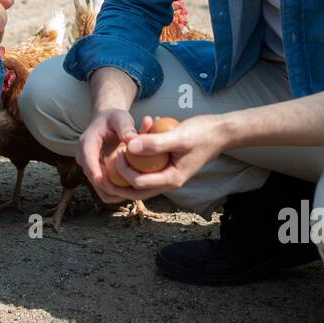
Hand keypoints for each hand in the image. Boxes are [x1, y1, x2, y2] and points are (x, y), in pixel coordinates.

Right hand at [75, 108, 138, 204]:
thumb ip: (125, 126)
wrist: (106, 123)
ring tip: (132, 192)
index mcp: (87, 142)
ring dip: (114, 193)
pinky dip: (115, 193)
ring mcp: (89, 167)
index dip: (93, 170)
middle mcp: (84, 157)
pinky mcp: (96, 174)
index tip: (101, 180)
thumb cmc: (114, 119)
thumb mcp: (120, 118)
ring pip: (98, 187)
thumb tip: (131, 139)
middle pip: (92, 177)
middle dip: (108, 186)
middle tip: (129, 191)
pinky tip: (131, 191)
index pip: (87, 158)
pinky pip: (104, 190)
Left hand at [104, 114, 225, 201]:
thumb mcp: (178, 136)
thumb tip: (129, 147)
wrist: (220, 132)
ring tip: (111, 161)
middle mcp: (169, 182)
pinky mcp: (167, 167)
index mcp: (172, 179)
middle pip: (136, 191)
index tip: (118, 151)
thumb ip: (154, 143)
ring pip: (140, 182)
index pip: (139, 183)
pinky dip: (136, 164)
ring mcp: (168, 176)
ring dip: (125, 174)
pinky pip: (147, 171)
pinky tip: (129, 147)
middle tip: (103, 168)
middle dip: (117, 183)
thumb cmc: (202, 133)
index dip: (123, 170)